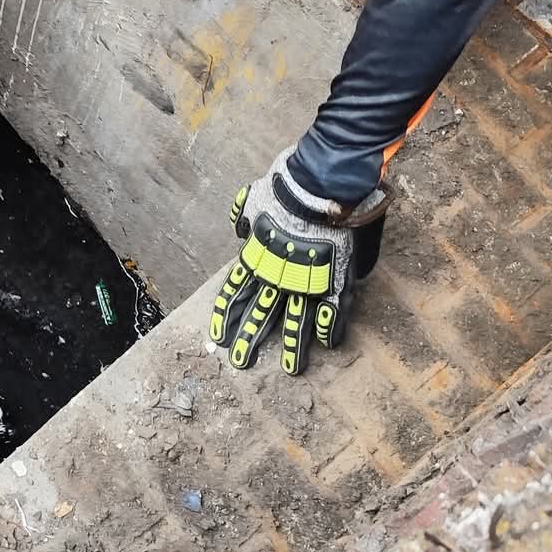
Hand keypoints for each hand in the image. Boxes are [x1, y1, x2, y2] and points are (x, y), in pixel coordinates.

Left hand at [208, 149, 387, 375]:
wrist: (317, 183)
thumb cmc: (285, 185)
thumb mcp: (253, 197)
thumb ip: (244, 214)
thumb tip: (239, 227)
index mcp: (256, 255)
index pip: (234, 292)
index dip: (225, 315)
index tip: (217, 337)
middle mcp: (277, 272)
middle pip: (260, 312)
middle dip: (250, 338)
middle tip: (240, 362)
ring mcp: (307, 278)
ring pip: (295, 318)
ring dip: (292, 345)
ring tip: (290, 368)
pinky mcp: (335, 278)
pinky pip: (332, 309)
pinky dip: (331, 326)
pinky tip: (327, 343)